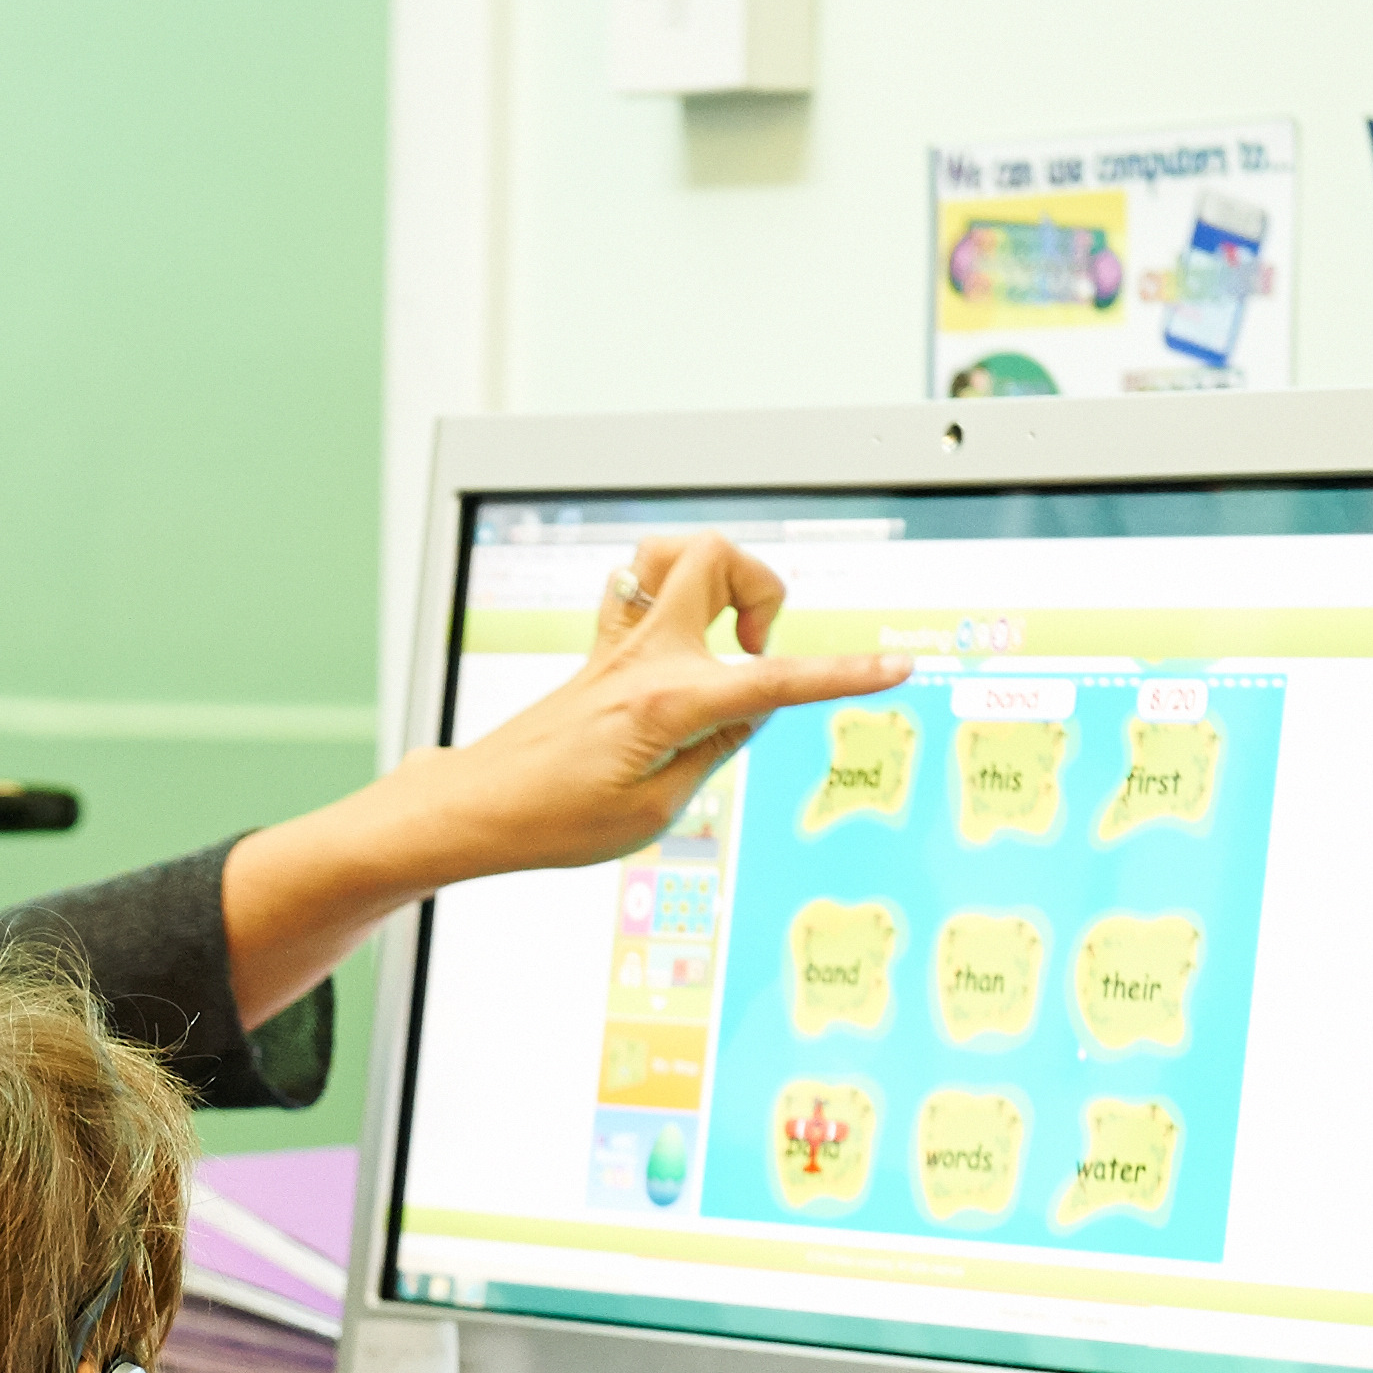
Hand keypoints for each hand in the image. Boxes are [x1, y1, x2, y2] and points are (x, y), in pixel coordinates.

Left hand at [216, 532, 905, 1022]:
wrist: (477, 808)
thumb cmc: (556, 820)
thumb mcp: (657, 809)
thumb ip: (720, 746)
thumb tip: (757, 703)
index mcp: (666, 703)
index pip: (774, 681)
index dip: (843, 675)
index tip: (895, 667)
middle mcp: (642, 658)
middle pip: (715, 555)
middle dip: (761, 585)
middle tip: (758, 646)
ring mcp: (617, 647)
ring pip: (674, 553)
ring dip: (717, 578)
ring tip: (726, 639)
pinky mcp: (600, 651)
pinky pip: (643, 588)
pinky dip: (673, 599)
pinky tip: (680, 650)